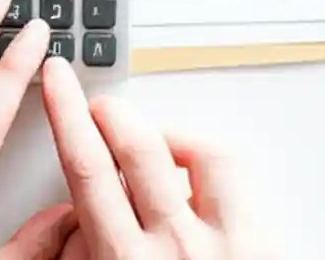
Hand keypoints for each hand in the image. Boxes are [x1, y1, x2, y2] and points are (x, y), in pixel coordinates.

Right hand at [41, 58, 260, 259]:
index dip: (68, 114)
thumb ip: (81, 253)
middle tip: (98, 105)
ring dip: (168, 134)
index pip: (87, 169)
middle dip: (112, 111)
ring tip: (153, 142)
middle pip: (138, 145)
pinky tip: (195, 180)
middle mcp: (176, 247)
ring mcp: (227, 241)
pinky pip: (236, 178)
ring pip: (198, 151)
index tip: (59, 81)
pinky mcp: (265, 243)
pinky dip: (208, 166)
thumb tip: (76, 216)